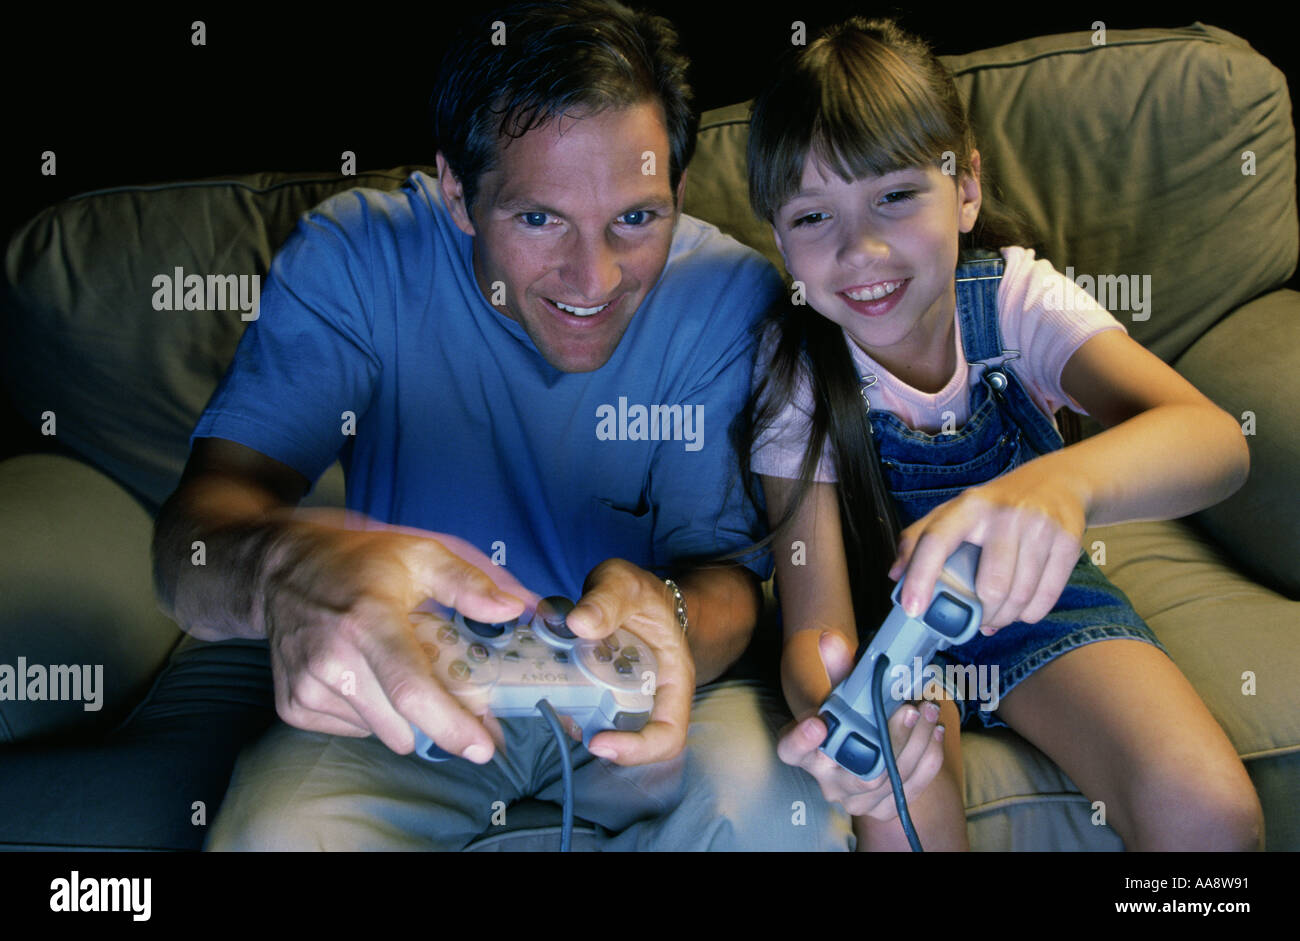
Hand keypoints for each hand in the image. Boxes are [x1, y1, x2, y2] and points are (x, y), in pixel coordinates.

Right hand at [254, 508, 531, 761]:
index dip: (450, 725)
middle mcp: (332, 659)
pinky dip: (371, 713)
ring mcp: (308, 686)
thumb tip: (513, 609)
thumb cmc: (357, 562)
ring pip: (382, 732)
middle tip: (455, 696)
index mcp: (368, 621)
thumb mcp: (418, 555)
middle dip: (439, 721)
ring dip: (402, 714)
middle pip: (402, 724)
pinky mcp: (294, 706)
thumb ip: (468, 583)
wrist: (279, 571)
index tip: (483, 747)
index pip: (411, 689)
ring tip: (397, 670)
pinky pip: (354, 730)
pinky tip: (365, 675)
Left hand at [562, 558, 694, 765]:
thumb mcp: (625, 585)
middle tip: (563, 716)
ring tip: (551, 699)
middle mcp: (651, 698)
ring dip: (575, 722)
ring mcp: (624, 699)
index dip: (637, 749)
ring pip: (604, 729)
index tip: (598, 741)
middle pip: (631, 740)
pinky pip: (585, 712)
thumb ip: (607, 600)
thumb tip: (580, 624)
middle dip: (596, 735)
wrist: (634, 595)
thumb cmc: (640, 593)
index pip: (668, 735)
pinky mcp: (600, 694)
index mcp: (672, 679)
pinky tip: (547, 684)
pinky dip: (565, 705)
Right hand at [777, 633, 945, 819]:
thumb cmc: (847, 715)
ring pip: (891, 780)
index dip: (802, 740)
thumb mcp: (840, 690)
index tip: (818, 723)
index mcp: (805, 752)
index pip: (792, 750)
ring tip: (929, 711)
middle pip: (858, 773)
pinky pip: (912, 788)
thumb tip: (830, 641)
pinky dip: (928, 759)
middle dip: (890, 739)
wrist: (862, 746)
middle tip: (909, 708)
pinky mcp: (884, 808)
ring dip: (917, 743)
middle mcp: (827, 781)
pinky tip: (934, 733)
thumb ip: (837, 667)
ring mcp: (857, 801)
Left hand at [889, 457, 1084, 632]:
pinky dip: (1030, 614)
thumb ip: (918, 539)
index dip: (921, 577)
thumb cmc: (994, 506)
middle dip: (981, 615)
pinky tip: (1021, 610)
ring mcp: (1039, 527)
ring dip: (1004, 618)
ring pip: (1019, 597)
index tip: (913, 609)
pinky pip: (1046, 598)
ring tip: (996, 617)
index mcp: (968, 507)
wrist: (1056, 483)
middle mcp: (1004, 514)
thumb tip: (895, 575)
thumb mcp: (954, 512)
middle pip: (990, 586)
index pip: (937, 540)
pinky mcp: (1067, 541)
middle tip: (975, 620)